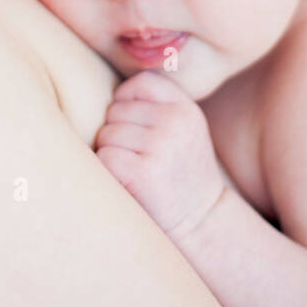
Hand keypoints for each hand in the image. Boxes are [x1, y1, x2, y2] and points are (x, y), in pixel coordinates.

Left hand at [94, 70, 225, 241]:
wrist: (202, 224)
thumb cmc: (182, 174)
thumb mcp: (184, 131)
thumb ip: (158, 106)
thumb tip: (112, 92)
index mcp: (186, 109)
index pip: (141, 83)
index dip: (126, 100)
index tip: (131, 124)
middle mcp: (175, 123)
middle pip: (116, 110)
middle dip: (117, 132)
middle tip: (136, 157)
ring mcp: (160, 147)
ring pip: (106, 133)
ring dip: (110, 152)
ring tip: (133, 171)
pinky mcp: (143, 173)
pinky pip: (104, 156)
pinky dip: (107, 170)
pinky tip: (126, 182)